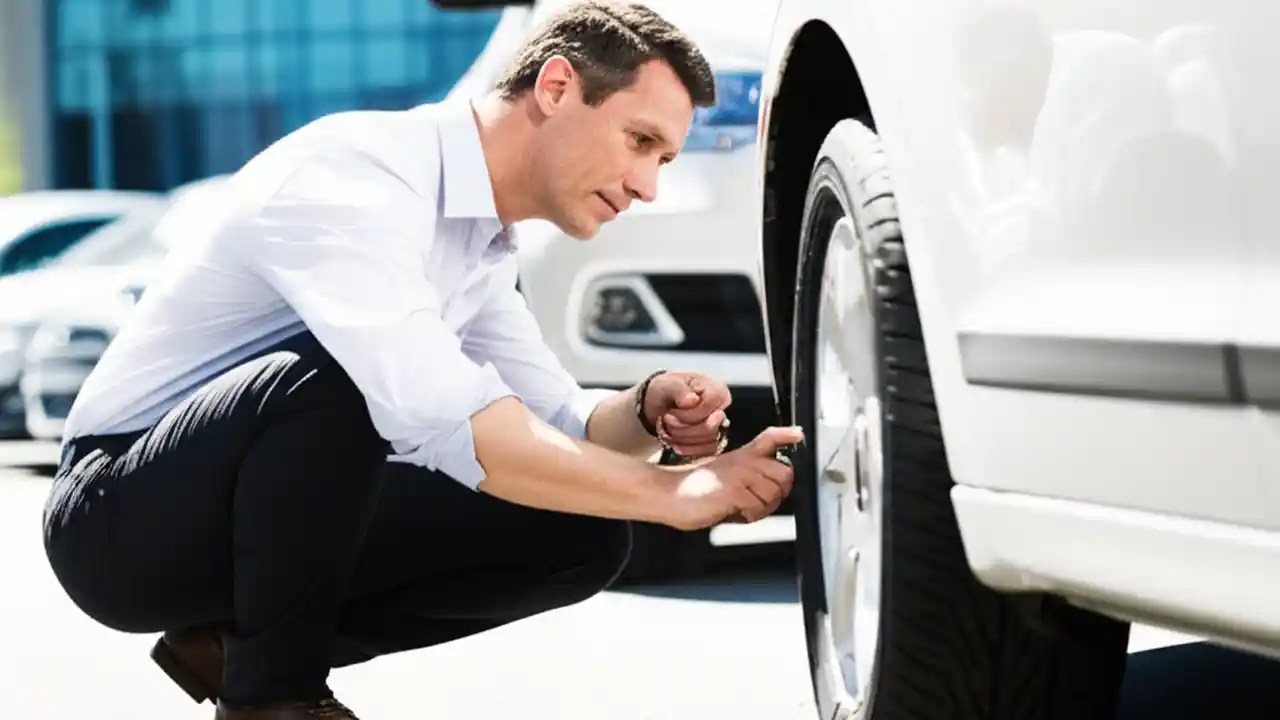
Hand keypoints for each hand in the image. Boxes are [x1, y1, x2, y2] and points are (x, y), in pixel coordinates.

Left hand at [643, 371, 732, 457]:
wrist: (658, 405)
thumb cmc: (667, 391)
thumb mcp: (667, 385)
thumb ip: (679, 390)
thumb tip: (692, 400)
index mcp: (716, 390)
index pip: (709, 407)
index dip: (689, 414)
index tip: (671, 412)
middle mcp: (721, 409)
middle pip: (709, 427)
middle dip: (684, 428)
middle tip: (667, 420)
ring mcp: (718, 428)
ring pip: (707, 442)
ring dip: (682, 438)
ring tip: (668, 429)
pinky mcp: (712, 442)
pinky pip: (706, 453)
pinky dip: (687, 450)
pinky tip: (675, 443)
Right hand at [661, 426, 802, 530]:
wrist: (666, 492)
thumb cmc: (693, 488)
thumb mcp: (724, 475)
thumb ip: (749, 477)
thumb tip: (775, 487)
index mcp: (742, 455)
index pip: (770, 438)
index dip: (786, 436)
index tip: (796, 434)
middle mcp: (744, 461)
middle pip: (785, 474)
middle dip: (776, 493)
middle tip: (755, 500)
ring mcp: (740, 475)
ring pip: (774, 494)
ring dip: (761, 508)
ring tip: (740, 507)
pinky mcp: (733, 491)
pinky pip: (758, 508)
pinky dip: (748, 516)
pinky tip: (731, 512)